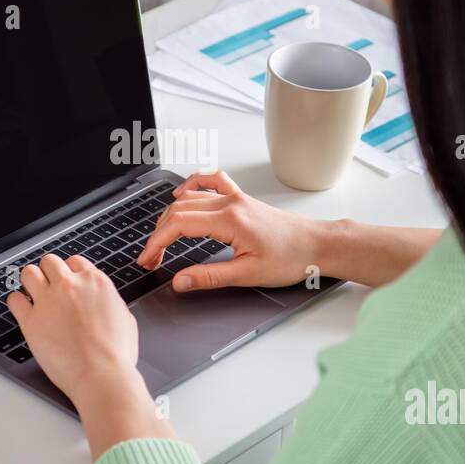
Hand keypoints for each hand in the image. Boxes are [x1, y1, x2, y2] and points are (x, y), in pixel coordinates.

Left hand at [5, 254, 140, 408]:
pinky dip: (17, 302)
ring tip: (33, 294)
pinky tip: (23, 310)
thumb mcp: (125, 318)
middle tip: (50, 287)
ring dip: (30, 281)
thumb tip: (104, 302)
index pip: (75, 262)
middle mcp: (69, 285)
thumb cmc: (116, 354)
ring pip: (28, 273)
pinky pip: (14, 299)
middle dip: (49, 273)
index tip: (68, 282)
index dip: (70, 272)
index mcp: (94, 282)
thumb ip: (109, 302)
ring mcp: (48, 301)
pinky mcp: (30, 321)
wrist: (102, 375)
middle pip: (49, 262)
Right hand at [136, 171, 327, 291]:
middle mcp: (230, 204)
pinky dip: (193, 184)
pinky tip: (182, 193)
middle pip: (179, 210)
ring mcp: (236, 198)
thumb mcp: (247, 275)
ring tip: (162, 237)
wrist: (317, 246)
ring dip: (170, 214)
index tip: (147, 259)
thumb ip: (209, 277)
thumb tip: (180, 281)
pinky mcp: (242, 199)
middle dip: (159, 233)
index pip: (179, 225)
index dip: (156, 242)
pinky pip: (212, 182)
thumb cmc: (290, 259)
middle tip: (152, 257)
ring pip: (190, 197)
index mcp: (229, 220)